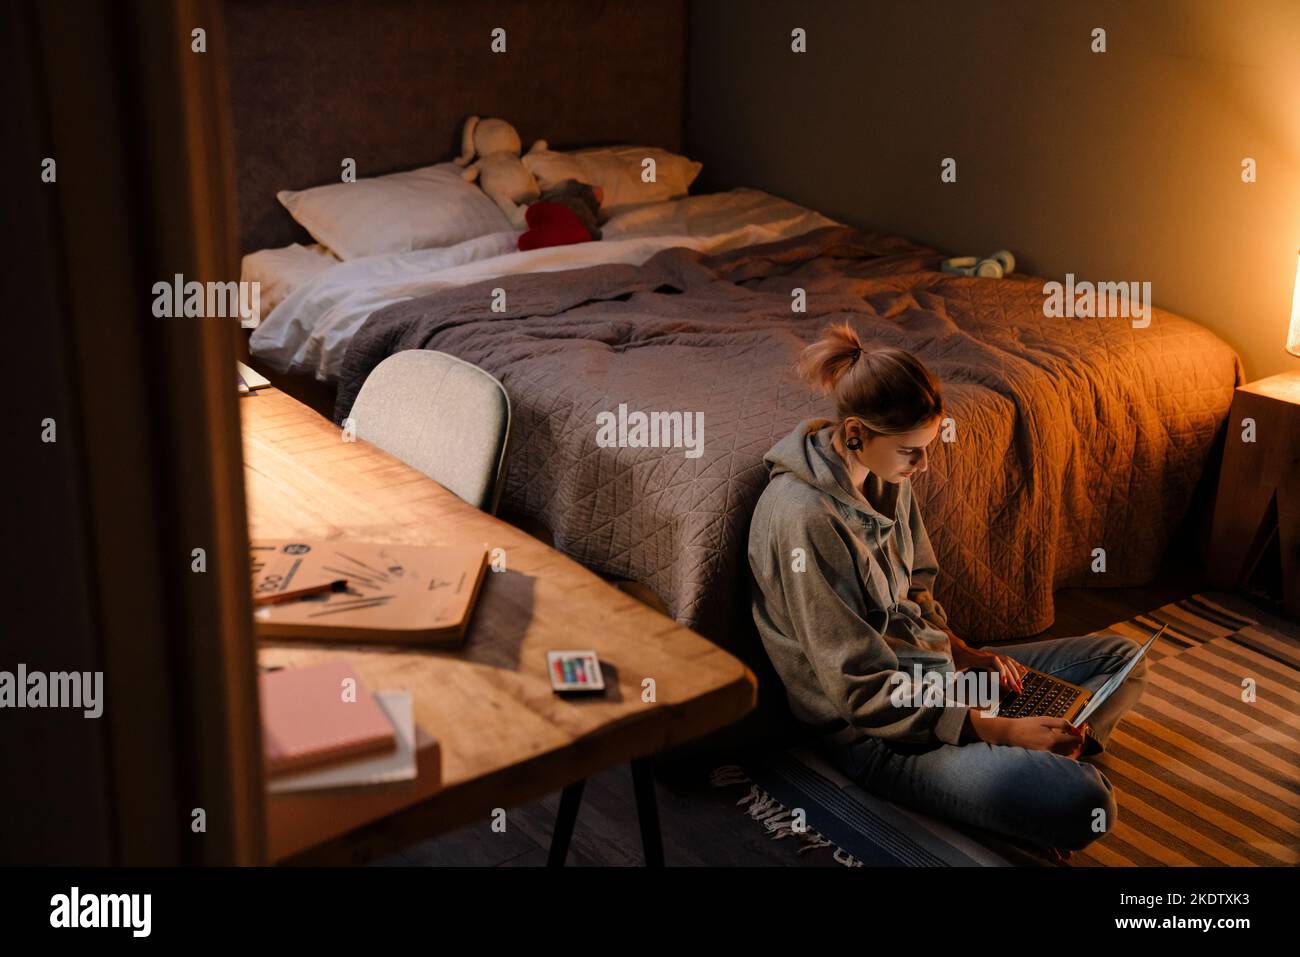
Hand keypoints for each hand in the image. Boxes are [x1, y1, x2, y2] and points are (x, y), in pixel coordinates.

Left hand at [950, 642, 1026, 693]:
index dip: (1000, 671)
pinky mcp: (993, 656)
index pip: (993, 661)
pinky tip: (1024, 671)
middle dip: (1012, 678)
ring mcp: (991, 654)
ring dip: (1015, 673)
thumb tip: (944, 684)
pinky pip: (1007, 660)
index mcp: (977, 657)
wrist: (953, 646)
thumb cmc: (952, 658)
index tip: (1004, 683)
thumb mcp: (949, 667)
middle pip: (1004, 664)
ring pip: (1007, 662)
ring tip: (1021, 685)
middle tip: (1018, 691)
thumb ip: (947, 675)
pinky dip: (1016, 665)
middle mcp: (986, 654)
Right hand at [971, 713, 1085, 756]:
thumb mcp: (1044, 719)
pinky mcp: (1044, 758)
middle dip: (1076, 740)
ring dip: (1069, 746)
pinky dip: (1062, 751)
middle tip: (1074, 733)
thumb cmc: (1025, 725)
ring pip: (1067, 754)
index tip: (1081, 730)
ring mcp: (1048, 756)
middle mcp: (1052, 750)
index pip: (1075, 740)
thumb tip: (1074, 727)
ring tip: (1064, 737)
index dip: (1080, 735)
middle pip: (1073, 748)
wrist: (1009, 734)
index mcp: (1053, 739)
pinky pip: (1059, 757)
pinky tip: (1057, 743)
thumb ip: (1061, 723)